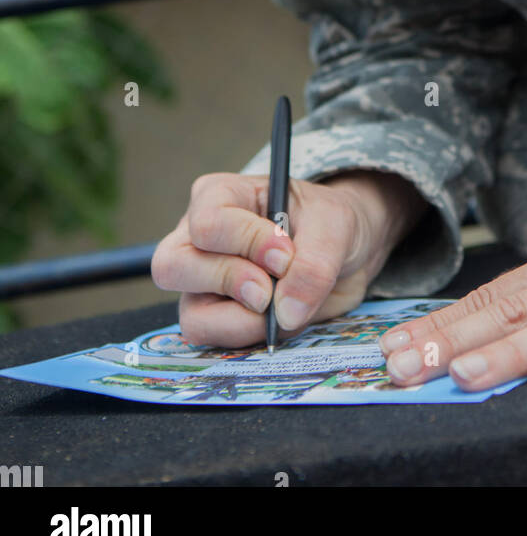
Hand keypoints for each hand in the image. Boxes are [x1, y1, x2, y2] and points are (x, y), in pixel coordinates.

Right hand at [151, 170, 415, 347]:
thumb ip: (314, 262)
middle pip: (174, 266)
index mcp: (220, 195)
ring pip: (191, 314)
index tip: (286, 255)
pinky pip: (210, 339)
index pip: (208, 222)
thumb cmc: (327, 224)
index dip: (246, 242)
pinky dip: (245, 337)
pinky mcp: (214, 318)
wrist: (344, 256)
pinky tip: (273, 320)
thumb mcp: (333, 225)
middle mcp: (197, 237)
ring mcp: (201, 282)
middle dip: (230, 281)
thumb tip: (286, 311)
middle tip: (270, 289)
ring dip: (240, 320)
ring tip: (278, 307)